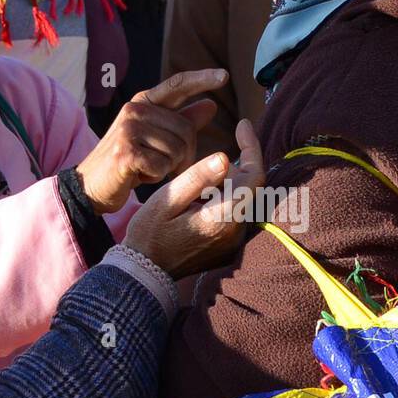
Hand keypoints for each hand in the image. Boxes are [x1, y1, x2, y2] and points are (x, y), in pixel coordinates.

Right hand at [76, 68, 227, 214]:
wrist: (92, 184)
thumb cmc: (129, 159)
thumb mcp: (155, 137)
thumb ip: (182, 121)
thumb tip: (210, 105)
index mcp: (143, 102)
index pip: (177, 84)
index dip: (202, 79)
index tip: (224, 76)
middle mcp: (135, 109)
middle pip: (187, 129)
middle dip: (184, 154)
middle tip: (164, 165)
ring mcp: (128, 129)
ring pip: (178, 150)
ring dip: (169, 167)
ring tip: (147, 167)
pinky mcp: (126, 152)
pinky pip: (163, 165)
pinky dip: (156, 176)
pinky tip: (139, 175)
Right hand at [123, 119, 265, 278]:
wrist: (144, 273)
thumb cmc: (149, 233)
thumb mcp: (166, 200)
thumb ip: (196, 178)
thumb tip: (225, 156)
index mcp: (220, 219)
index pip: (253, 177)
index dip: (251, 147)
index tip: (243, 124)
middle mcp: (235, 232)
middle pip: (251, 186)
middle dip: (237, 163)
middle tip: (212, 154)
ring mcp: (234, 241)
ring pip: (244, 198)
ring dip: (230, 180)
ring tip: (200, 180)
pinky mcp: (229, 245)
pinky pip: (237, 211)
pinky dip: (225, 195)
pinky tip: (202, 196)